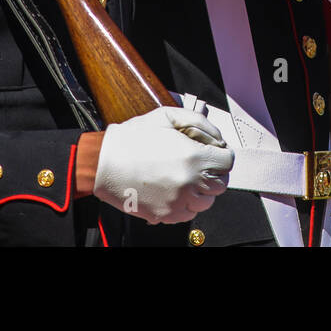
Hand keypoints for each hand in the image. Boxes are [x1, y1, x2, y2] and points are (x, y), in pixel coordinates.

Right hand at [93, 106, 234, 223]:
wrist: (103, 162)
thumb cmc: (132, 139)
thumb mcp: (167, 116)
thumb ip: (199, 123)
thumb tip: (217, 138)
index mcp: (193, 157)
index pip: (227, 162)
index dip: (221, 154)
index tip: (213, 152)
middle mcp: (189, 182)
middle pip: (220, 184)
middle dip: (214, 172)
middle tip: (200, 163)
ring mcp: (178, 201)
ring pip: (207, 201)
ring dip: (202, 189)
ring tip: (186, 177)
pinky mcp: (165, 214)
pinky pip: (189, 214)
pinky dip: (187, 203)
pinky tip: (176, 189)